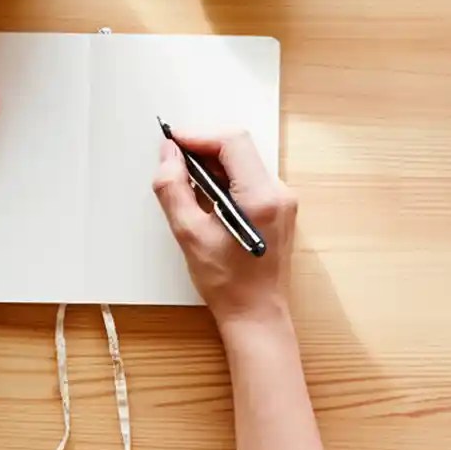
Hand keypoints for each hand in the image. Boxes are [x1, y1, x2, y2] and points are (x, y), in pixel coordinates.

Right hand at [151, 129, 296, 322]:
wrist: (256, 313)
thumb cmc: (227, 283)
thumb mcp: (189, 234)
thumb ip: (174, 189)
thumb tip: (167, 156)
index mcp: (261, 197)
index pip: (232, 142)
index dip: (198, 136)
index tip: (172, 142)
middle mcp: (279, 193)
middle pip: (239, 149)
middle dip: (203, 149)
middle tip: (174, 161)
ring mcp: (282, 200)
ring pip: (244, 162)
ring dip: (213, 164)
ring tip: (186, 181)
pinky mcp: (278, 208)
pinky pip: (250, 179)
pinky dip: (225, 179)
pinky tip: (205, 195)